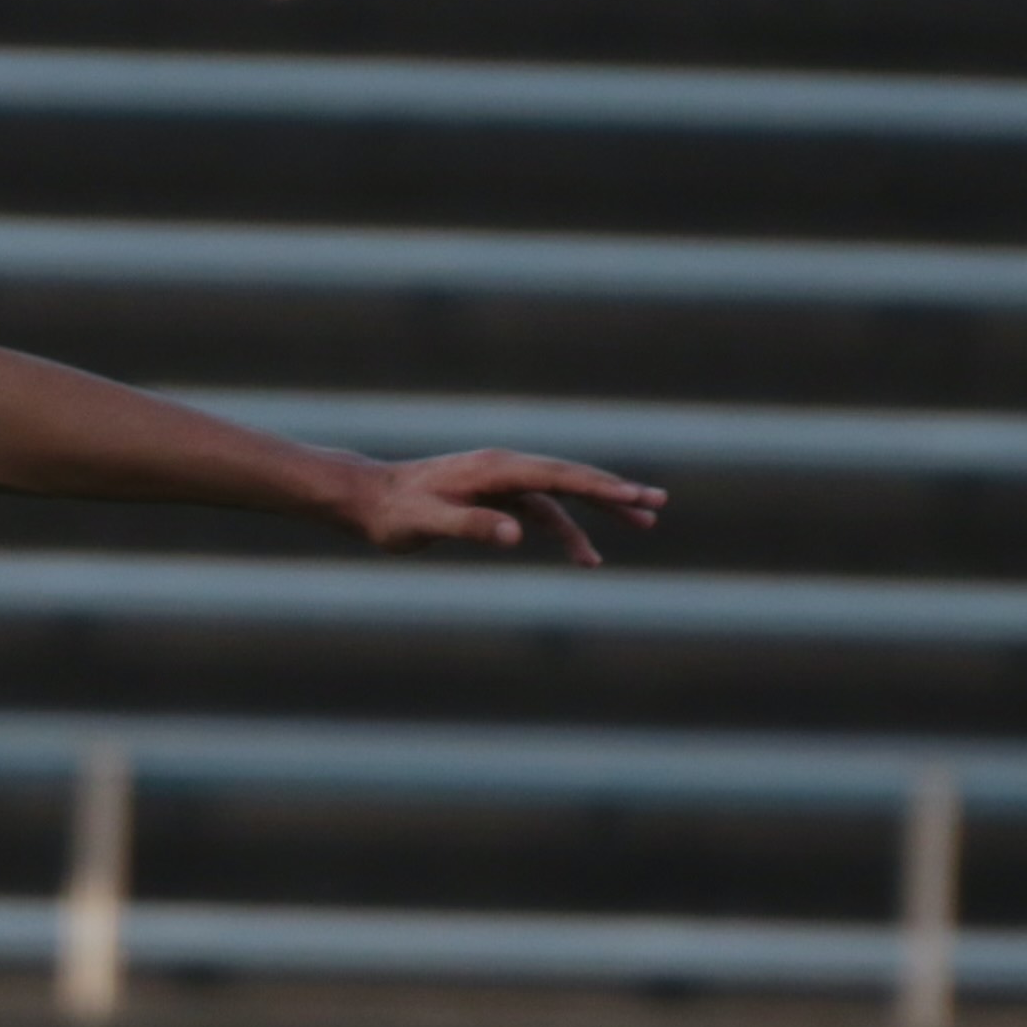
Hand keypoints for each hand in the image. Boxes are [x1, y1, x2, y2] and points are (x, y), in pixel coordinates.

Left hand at [345, 448, 665, 565]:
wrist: (367, 500)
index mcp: (495, 469)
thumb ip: (471, 527)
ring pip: (563, 496)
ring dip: (601, 511)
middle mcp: (505, 469)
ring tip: (644, 525)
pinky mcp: (496, 500)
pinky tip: (588, 557)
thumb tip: (515, 536)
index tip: (636, 497)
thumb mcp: (427, 523)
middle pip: (572, 478)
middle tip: (659, 503)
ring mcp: (503, 483)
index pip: (559, 476)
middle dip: (617, 491)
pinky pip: (543, 513)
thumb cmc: (394, 513)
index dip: (600, 487)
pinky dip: (567, 532)